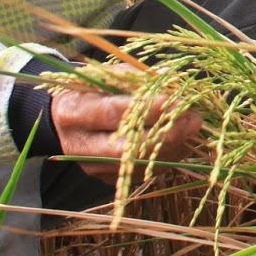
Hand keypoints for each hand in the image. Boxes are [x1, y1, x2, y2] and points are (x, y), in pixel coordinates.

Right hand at [51, 66, 200, 184]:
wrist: (60, 120)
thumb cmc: (88, 91)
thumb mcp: (105, 76)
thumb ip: (136, 78)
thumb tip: (172, 77)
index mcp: (76, 112)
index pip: (116, 113)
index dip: (151, 108)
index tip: (180, 100)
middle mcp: (81, 145)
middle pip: (130, 146)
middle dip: (168, 134)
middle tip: (195, 119)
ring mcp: (94, 167)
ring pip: (141, 163)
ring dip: (173, 146)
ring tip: (192, 127)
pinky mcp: (107, 179)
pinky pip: (143, 172)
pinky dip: (166, 157)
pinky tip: (180, 140)